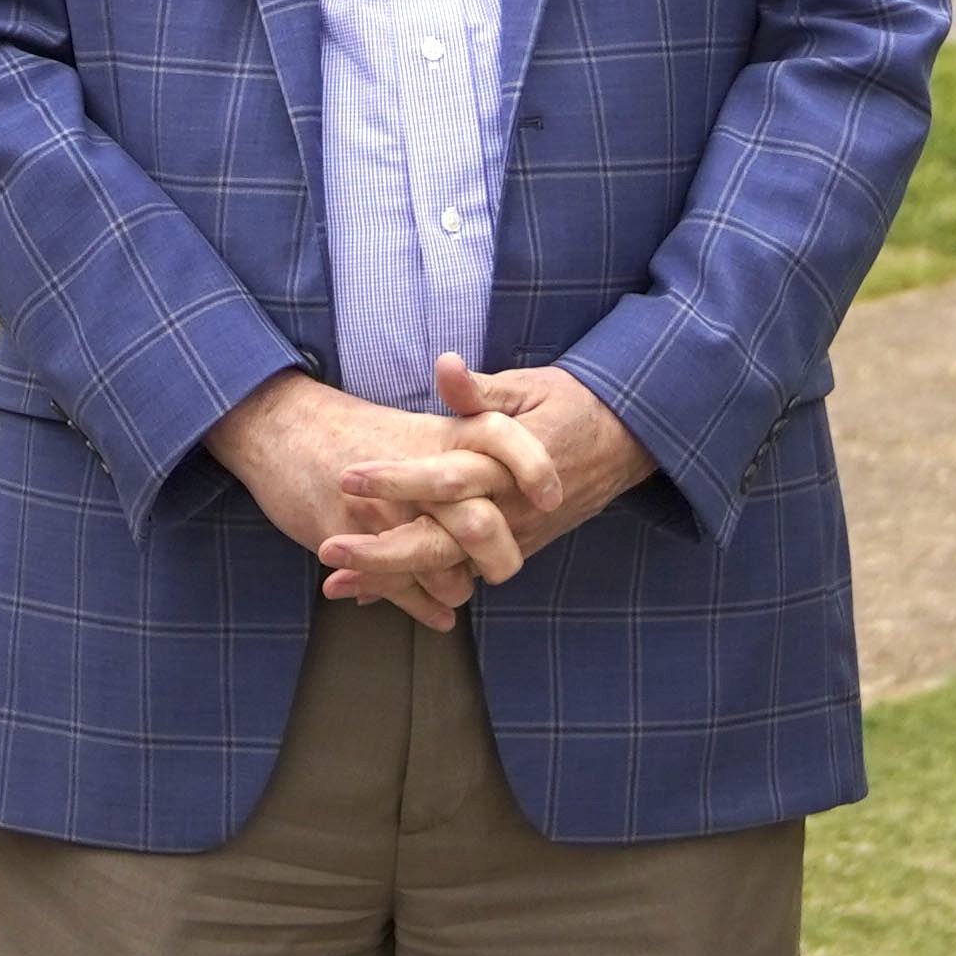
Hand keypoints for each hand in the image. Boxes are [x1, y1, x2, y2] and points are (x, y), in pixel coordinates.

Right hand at [205, 372, 546, 629]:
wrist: (280, 424)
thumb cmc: (351, 431)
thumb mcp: (414, 425)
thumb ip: (462, 444)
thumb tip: (509, 484)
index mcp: (435, 435)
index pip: (501, 438)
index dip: (532, 466)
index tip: (552, 499)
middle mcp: (413, 471)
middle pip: (480, 520)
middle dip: (500, 556)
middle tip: (505, 566)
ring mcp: (379, 508)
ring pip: (441, 564)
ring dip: (457, 587)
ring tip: (460, 590)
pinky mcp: (345, 536)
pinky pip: (397, 586)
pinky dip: (425, 607)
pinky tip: (439, 615)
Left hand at [318, 355, 658, 613]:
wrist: (625, 442)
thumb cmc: (571, 406)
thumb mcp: (530, 387)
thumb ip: (480, 391)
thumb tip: (444, 365)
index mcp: (508, 467)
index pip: (447, 479)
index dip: (397, 480)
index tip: (348, 476)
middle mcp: (509, 512)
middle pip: (441, 544)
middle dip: (383, 552)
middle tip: (330, 549)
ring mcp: (511, 538)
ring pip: (447, 571)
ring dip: (393, 580)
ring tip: (338, 583)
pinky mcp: (511, 549)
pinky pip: (459, 575)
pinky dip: (417, 587)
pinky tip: (372, 591)